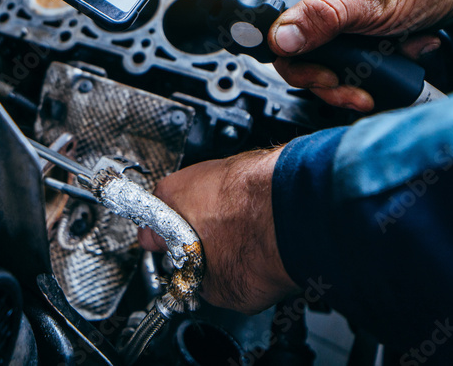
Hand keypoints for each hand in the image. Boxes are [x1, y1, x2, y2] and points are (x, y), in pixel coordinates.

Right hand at [137, 148, 297, 314]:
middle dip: (199, 239)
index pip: (152, 232)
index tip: (177, 267)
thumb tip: (209, 285)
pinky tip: (266, 234)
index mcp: (165, 203)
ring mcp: (223, 168)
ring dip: (228, 225)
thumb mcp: (217, 288)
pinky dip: (253, 213)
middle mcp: (190, 177)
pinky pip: (245, 197)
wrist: (300, 216)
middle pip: (185, 215)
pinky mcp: (255, 165)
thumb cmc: (255, 241)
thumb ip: (200, 282)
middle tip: (216, 263)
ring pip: (217, 205)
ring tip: (248, 249)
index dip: (167, 256)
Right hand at [268, 0, 452, 110]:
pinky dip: (373, 70)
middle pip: (293, 50)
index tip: (303, 63)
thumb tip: (283, 38)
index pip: (268, 16)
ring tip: (375, 77)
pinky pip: (347, 66)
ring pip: (320, 64)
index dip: (279, 45)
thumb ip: (323, 17)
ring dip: (352, 77)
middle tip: (340, 82)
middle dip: (321, 74)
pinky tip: (396, 55)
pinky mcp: (353, 36)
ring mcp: (333, 18)